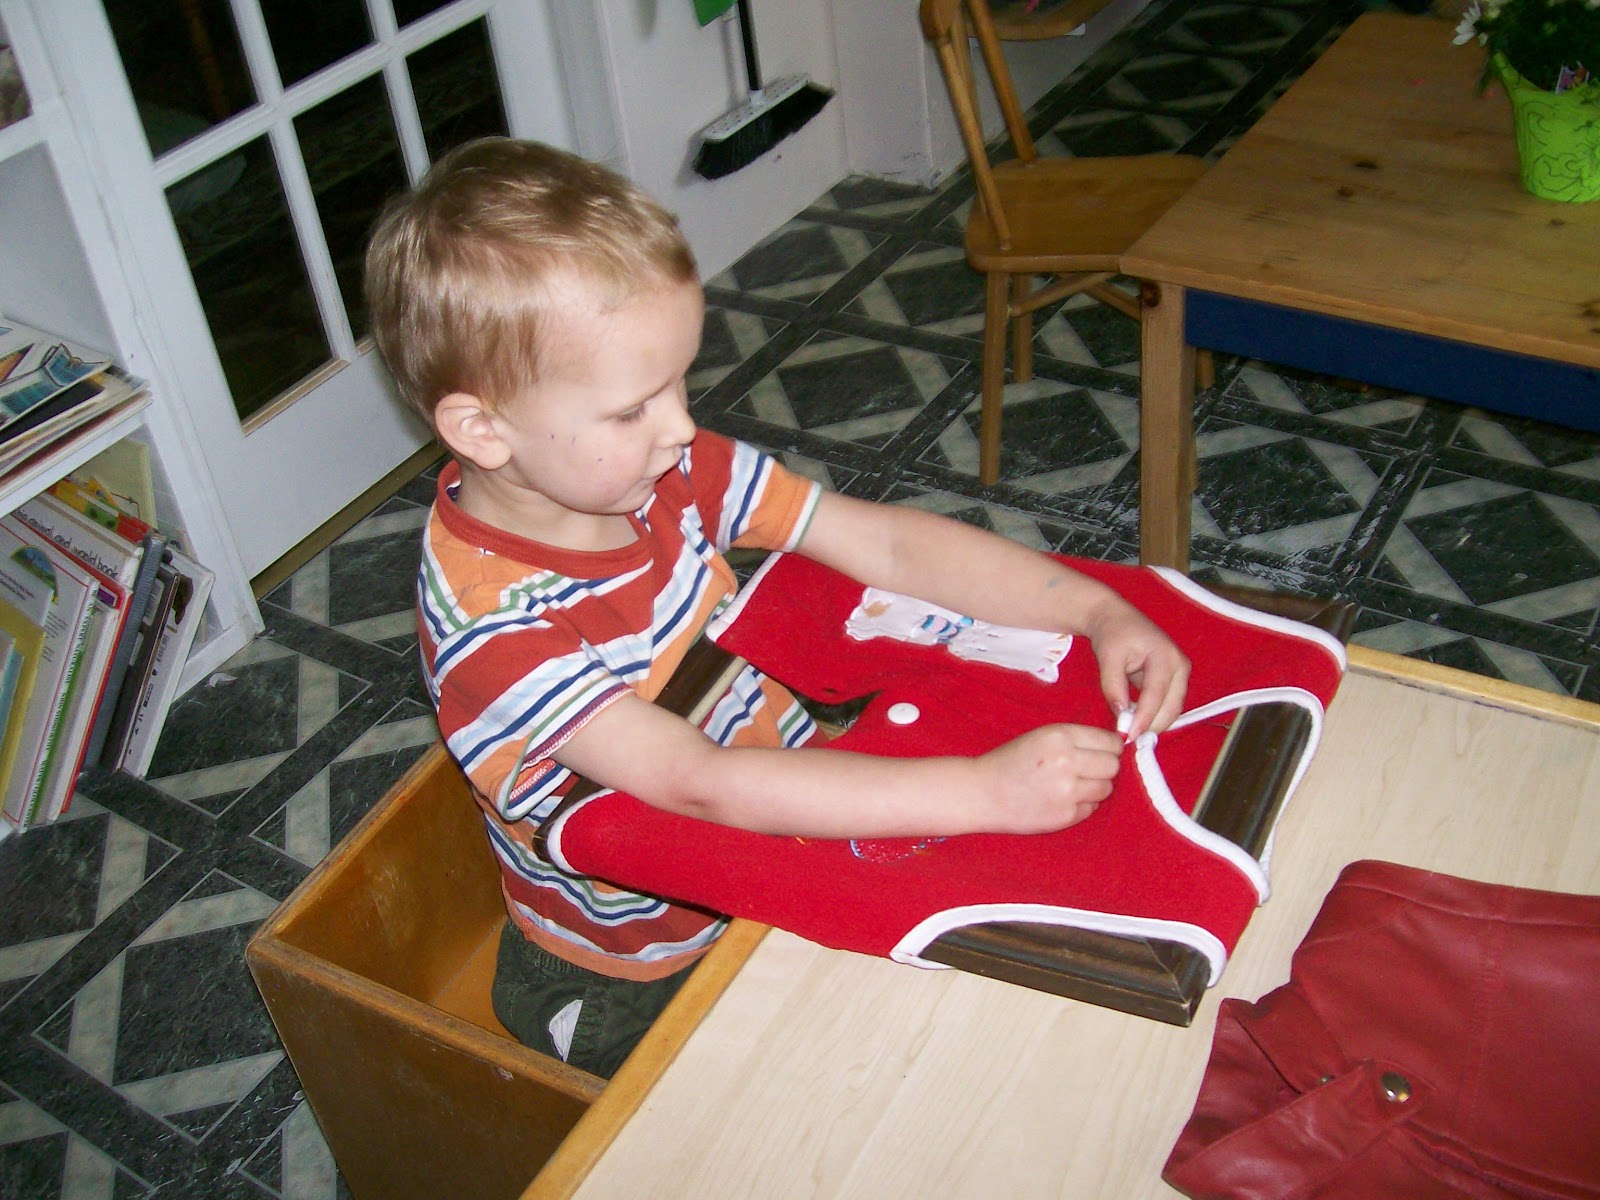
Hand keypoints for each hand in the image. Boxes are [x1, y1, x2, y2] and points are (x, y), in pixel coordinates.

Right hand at [975, 723, 1123, 833]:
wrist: (982, 793)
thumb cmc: (1010, 761)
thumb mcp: (1041, 737)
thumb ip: (1075, 739)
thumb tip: (1117, 745)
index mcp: (1060, 737)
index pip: (1109, 742)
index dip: (1110, 748)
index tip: (1103, 752)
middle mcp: (1067, 762)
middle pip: (1112, 766)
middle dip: (1104, 768)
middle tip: (1088, 770)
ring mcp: (1067, 791)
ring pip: (1106, 788)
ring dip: (1095, 787)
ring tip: (1073, 786)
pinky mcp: (1065, 815)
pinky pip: (1092, 808)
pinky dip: (1082, 805)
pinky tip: (1062, 800)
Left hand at [1080, 602, 1189, 739]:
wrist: (1116, 619)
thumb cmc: (1113, 633)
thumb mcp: (1108, 657)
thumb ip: (1113, 686)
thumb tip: (1120, 715)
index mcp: (1166, 656)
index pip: (1157, 694)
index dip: (1144, 718)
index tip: (1129, 736)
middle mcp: (1180, 666)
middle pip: (1172, 707)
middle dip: (1151, 726)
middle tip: (1128, 740)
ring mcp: (1180, 675)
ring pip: (1172, 709)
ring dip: (1153, 723)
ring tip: (1129, 732)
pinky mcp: (1174, 682)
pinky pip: (1166, 705)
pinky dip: (1152, 716)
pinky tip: (1134, 723)